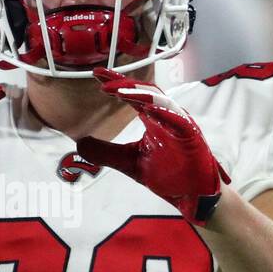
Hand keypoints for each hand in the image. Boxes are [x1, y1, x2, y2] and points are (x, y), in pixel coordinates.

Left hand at [76, 68, 228, 224]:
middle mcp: (167, 116)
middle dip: (124, 82)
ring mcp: (180, 124)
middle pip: (144, 91)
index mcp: (153, 119)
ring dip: (139, 94)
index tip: (96, 74)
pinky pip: (178, 119)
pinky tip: (146, 107)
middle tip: (102, 78)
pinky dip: (163, 111)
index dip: (116, 83)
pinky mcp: (192, 136)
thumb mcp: (129, 163)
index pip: (132, 95)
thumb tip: (80, 144)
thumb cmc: (169, 176)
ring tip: (118, 90)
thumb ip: (106, 153)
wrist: (192, 197)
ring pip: (160, 100)